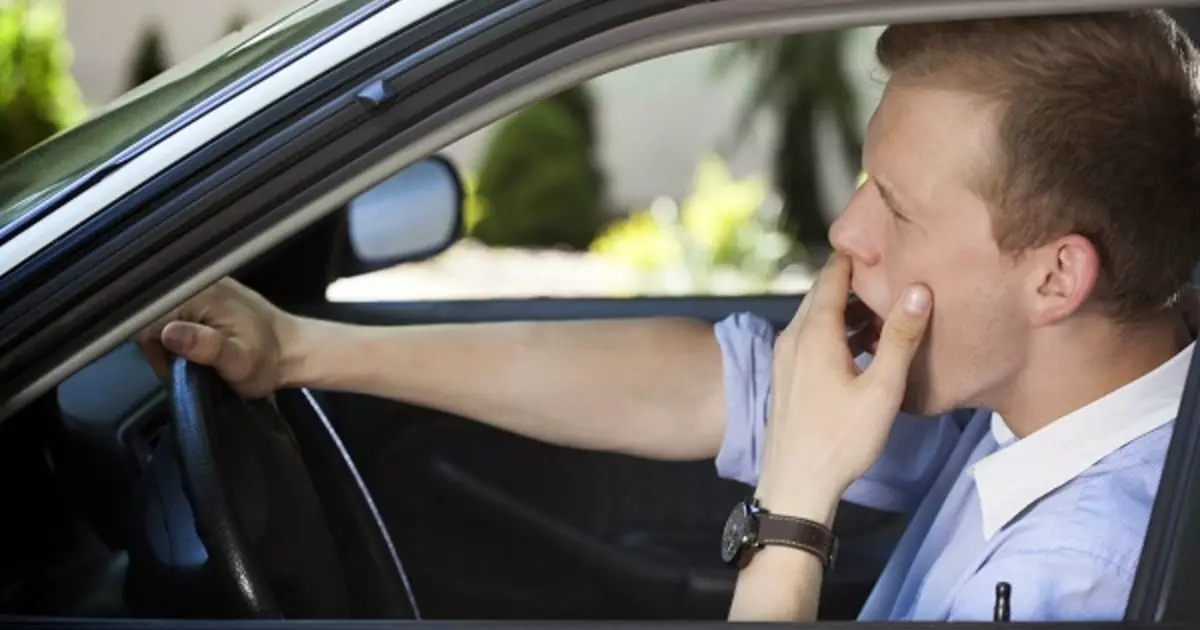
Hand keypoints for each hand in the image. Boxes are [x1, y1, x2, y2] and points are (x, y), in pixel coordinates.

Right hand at [135, 278, 297, 397]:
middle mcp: (198, 282)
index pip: (147, 316)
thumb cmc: (269, 360)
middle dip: (160, 347)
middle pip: (150, 315)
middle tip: (186, 370)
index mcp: (202, 294)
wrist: (294, 350)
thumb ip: (205, 347)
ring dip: (170, 343)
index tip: (174, 368)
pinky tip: (196, 349)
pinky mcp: (205, 294)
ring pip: (160, 315)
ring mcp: (202, 286)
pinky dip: (179, 333)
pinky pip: (174, 312)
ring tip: (194, 362)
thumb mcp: (239, 361)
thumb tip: (168, 332)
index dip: (154, 348)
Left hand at [756, 254, 931, 517]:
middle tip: (889, 269)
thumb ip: (900, 337)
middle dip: (853, 279)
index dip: (855, 255)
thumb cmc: (840, 440)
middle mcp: (792, 337)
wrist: (794, 485)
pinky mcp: (785, 377)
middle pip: (822, 293)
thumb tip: (918, 289)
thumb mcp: (881, 388)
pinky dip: (833, 331)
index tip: (880, 239)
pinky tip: (858, 346)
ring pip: (815, 317)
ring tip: (882, 307)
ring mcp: (784, 357)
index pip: (832, 276)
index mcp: (813, 332)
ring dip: (845, 308)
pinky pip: (809, 338)